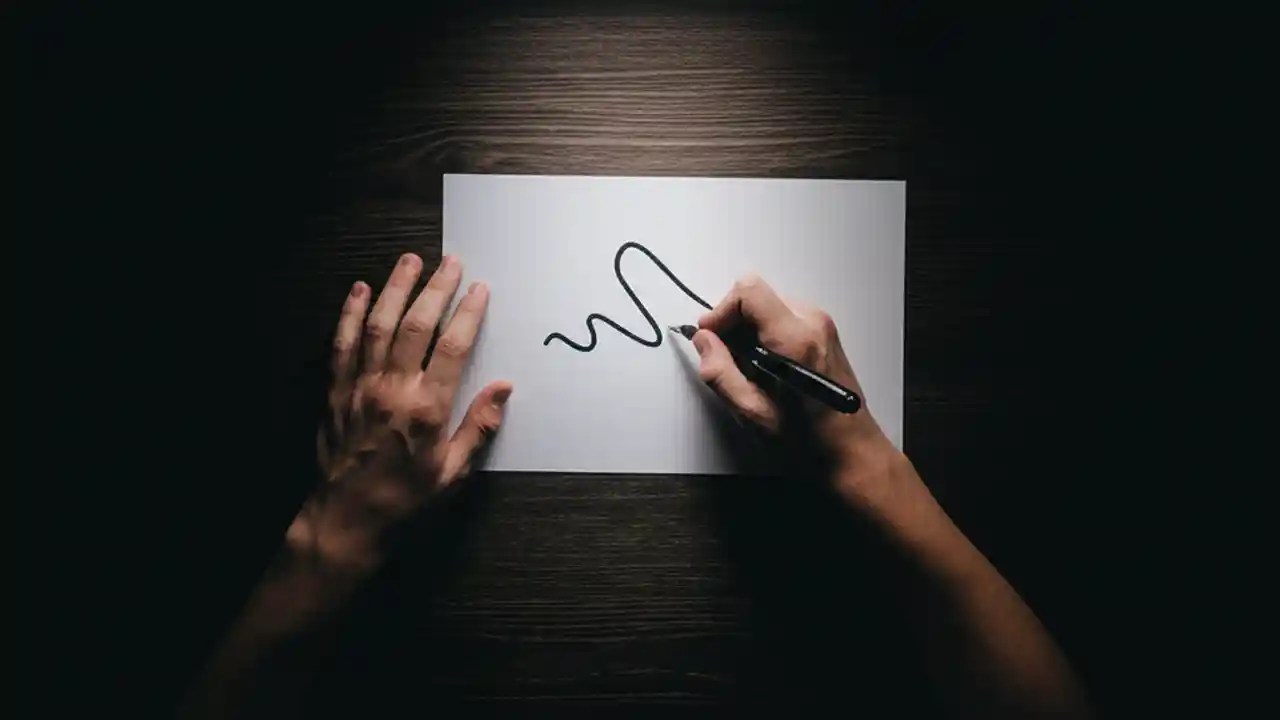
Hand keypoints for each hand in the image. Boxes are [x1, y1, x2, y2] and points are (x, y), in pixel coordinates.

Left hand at [289, 253, 511, 577]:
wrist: (346, 521)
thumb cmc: (405, 501)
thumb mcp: (452, 473)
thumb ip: (478, 427)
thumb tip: (504, 388)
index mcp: (427, 409)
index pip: (453, 347)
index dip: (468, 313)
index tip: (479, 290)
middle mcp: (392, 390)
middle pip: (416, 325)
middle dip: (435, 289)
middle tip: (450, 262)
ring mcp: (360, 387)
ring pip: (378, 326)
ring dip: (394, 289)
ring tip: (409, 261)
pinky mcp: (336, 392)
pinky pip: (343, 344)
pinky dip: (351, 314)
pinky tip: (360, 291)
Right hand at [692, 274, 894, 488]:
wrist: (850, 449)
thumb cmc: (808, 440)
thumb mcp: (753, 412)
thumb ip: (720, 372)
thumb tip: (703, 341)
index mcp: (795, 340)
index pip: (749, 291)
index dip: (720, 311)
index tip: (709, 336)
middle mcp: (813, 323)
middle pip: (757, 297)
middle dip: (733, 323)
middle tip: (726, 358)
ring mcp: (822, 326)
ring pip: (768, 306)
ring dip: (749, 331)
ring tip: (748, 369)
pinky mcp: (824, 333)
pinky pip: (783, 318)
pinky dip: (766, 335)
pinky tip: (766, 367)